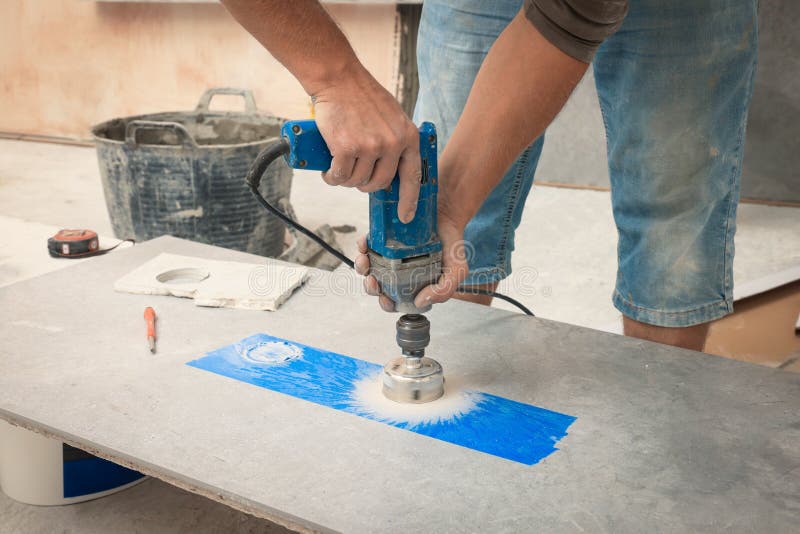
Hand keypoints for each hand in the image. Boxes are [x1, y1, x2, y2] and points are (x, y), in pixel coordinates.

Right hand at [313, 65, 421, 222]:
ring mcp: (370, 146)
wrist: (339, 79)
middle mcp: (392, 143)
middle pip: (378, 183)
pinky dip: (331, 176)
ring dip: (345, 180)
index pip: (412, 176)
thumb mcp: (392, 117)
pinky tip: (328, 169)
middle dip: (364, 184)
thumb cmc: (363, 97)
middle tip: (353, 174)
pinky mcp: (346, 147)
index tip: (405, 217)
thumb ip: (396, 140)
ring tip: (338, 166)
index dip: (409, 200)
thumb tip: (390, 169)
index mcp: (408, 136)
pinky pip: (339, 176)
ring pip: (356, 181)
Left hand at [355, 209, 469, 311]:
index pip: (395, 301)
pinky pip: (366, 246)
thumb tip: (420, 301)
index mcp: (413, 284)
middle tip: (373, 280)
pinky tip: (365, 243)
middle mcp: (398, 272)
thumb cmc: (451, 244)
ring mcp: (388, 256)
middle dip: (371, 287)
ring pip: (368, 268)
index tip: (384, 296)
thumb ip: (444, 290)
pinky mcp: (382, 240)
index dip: (386, 302)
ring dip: (362, 267)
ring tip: (365, 260)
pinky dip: (362, 246)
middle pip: (377, 287)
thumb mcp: (456, 270)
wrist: (447, 214)